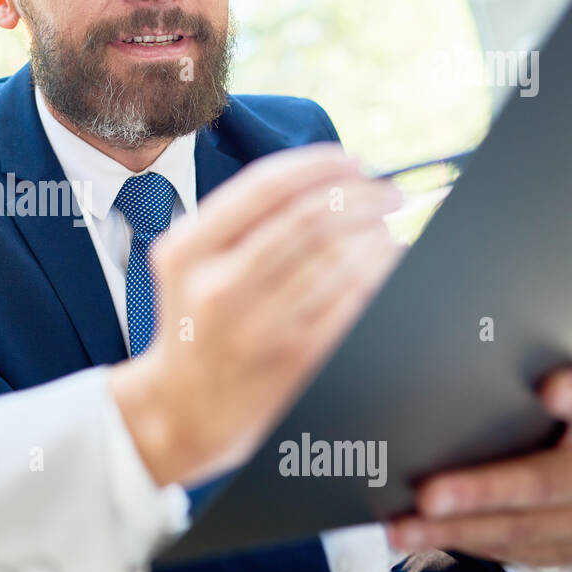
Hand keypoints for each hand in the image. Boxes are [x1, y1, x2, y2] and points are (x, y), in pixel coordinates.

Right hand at [110, 142, 402, 486]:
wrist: (183, 410)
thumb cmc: (198, 323)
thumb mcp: (187, 263)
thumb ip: (236, 219)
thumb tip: (329, 175)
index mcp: (186, 251)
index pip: (266, 186)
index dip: (321, 165)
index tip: (354, 162)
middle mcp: (217, 288)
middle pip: (310, 218)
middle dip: (363, 196)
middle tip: (388, 194)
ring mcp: (256, 328)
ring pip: (339, 258)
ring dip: (377, 234)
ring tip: (386, 229)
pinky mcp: (294, 361)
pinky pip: (354, 302)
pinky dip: (382, 274)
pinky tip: (387, 264)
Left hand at [386, 350, 571, 567]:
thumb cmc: (556, 410)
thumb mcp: (558, 368)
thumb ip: (538, 344)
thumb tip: (478, 307)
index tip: (552, 388)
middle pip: (542, 482)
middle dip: (480, 490)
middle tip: (428, 494)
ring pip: (513, 527)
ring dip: (450, 529)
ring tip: (402, 527)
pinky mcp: (564, 548)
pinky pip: (503, 550)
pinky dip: (453, 542)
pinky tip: (414, 535)